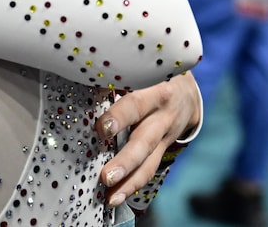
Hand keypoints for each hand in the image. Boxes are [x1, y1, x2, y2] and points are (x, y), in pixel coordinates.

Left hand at [96, 72, 201, 205]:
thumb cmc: (152, 74)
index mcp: (155, 91)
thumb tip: (79, 76)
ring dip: (129, 182)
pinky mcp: (164, 149)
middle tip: (106, 177)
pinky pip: (150, 168)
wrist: (188, 90)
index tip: (102, 129)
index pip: (136, 105)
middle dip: (125, 161)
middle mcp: (163, 116)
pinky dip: (134, 184)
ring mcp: (166, 136)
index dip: (119, 118)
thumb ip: (117, 77)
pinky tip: (117, 196)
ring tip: (110, 198)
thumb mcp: (141, 69)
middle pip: (144, 141)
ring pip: (149, 162)